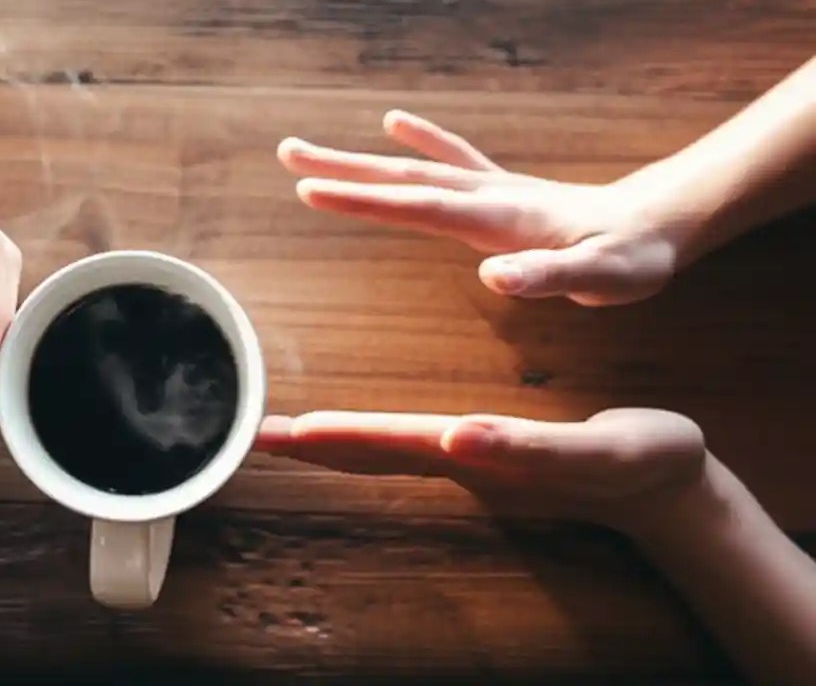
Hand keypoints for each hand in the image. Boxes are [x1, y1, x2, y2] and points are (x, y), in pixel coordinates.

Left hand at [257, 408, 706, 532]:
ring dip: (331, 444)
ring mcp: (471, 460)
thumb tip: (456, 437)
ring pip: (385, 452)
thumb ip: (524, 447)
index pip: (393, 445)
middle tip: (254, 436)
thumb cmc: (638, 462)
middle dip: (312, 446)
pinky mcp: (483, 452)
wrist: (665, 486)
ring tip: (281, 435)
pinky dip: (369, 436)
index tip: (286, 432)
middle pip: (372, 454)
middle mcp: (464, 460)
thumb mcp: (594, 450)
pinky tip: (349, 433)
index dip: (339, 437)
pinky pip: (410, 444)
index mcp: (482, 456)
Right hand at [277, 110, 686, 305]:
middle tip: (287, 155)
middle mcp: (484, 196)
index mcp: (496, 218)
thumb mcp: (599, 278)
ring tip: (311, 151)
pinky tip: (394, 123)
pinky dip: (420, 142)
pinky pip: (450, 161)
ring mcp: (490, 190)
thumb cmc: (629, 257)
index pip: (417, 206)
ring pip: (412, 170)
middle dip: (341, 170)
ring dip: (361, 161)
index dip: (363, 202)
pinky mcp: (500, 194)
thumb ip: (548, 276)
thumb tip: (493, 276)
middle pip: (399, 179)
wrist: (657, 223)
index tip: (311, 192)